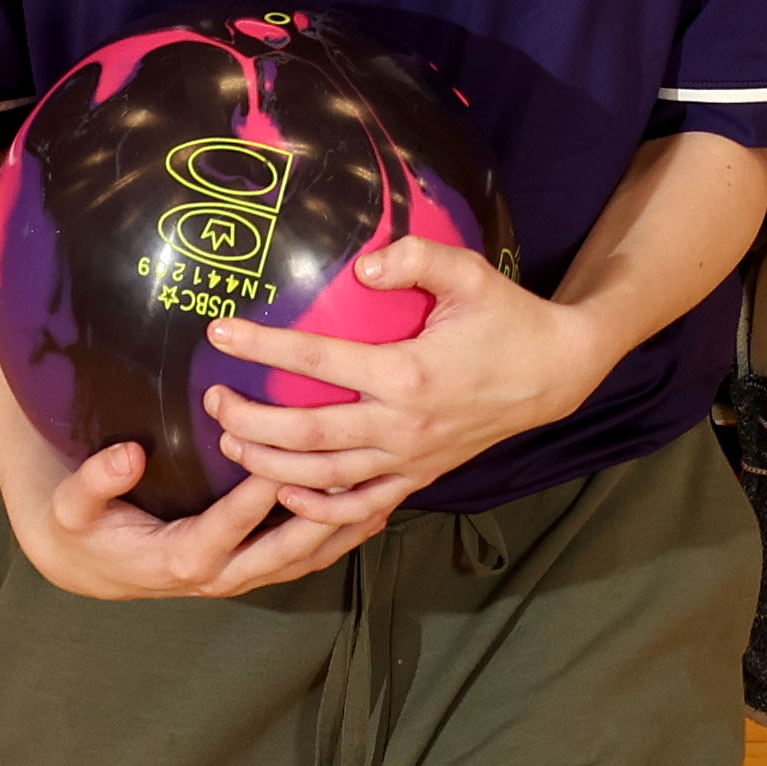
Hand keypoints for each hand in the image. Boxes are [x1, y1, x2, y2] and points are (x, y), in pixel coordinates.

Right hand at [0, 430, 386, 604]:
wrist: (93, 566)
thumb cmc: (85, 530)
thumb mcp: (75, 505)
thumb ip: (97, 480)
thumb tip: (127, 454)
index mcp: (178, 558)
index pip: (225, 529)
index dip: (253, 500)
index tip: (280, 462)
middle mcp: (219, 575)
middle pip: (282, 551)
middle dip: (322, 516)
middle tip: (357, 477)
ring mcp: (242, 575)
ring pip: (303, 557)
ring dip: (343, 527)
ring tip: (383, 488)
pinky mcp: (255, 568)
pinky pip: (305, 555)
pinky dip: (340, 533)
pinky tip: (373, 505)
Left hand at [200, 239, 617, 522]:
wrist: (554, 372)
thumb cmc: (506, 317)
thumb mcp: (470, 273)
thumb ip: (417, 258)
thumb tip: (362, 263)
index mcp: (408, 372)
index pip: (317, 361)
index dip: (263, 346)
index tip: (220, 333)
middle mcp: (403, 425)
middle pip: (306, 434)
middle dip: (249, 419)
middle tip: (211, 397)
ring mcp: (411, 459)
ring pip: (324, 477)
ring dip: (269, 465)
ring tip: (230, 443)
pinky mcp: (420, 476)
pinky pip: (362, 506)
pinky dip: (319, 507)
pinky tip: (286, 492)